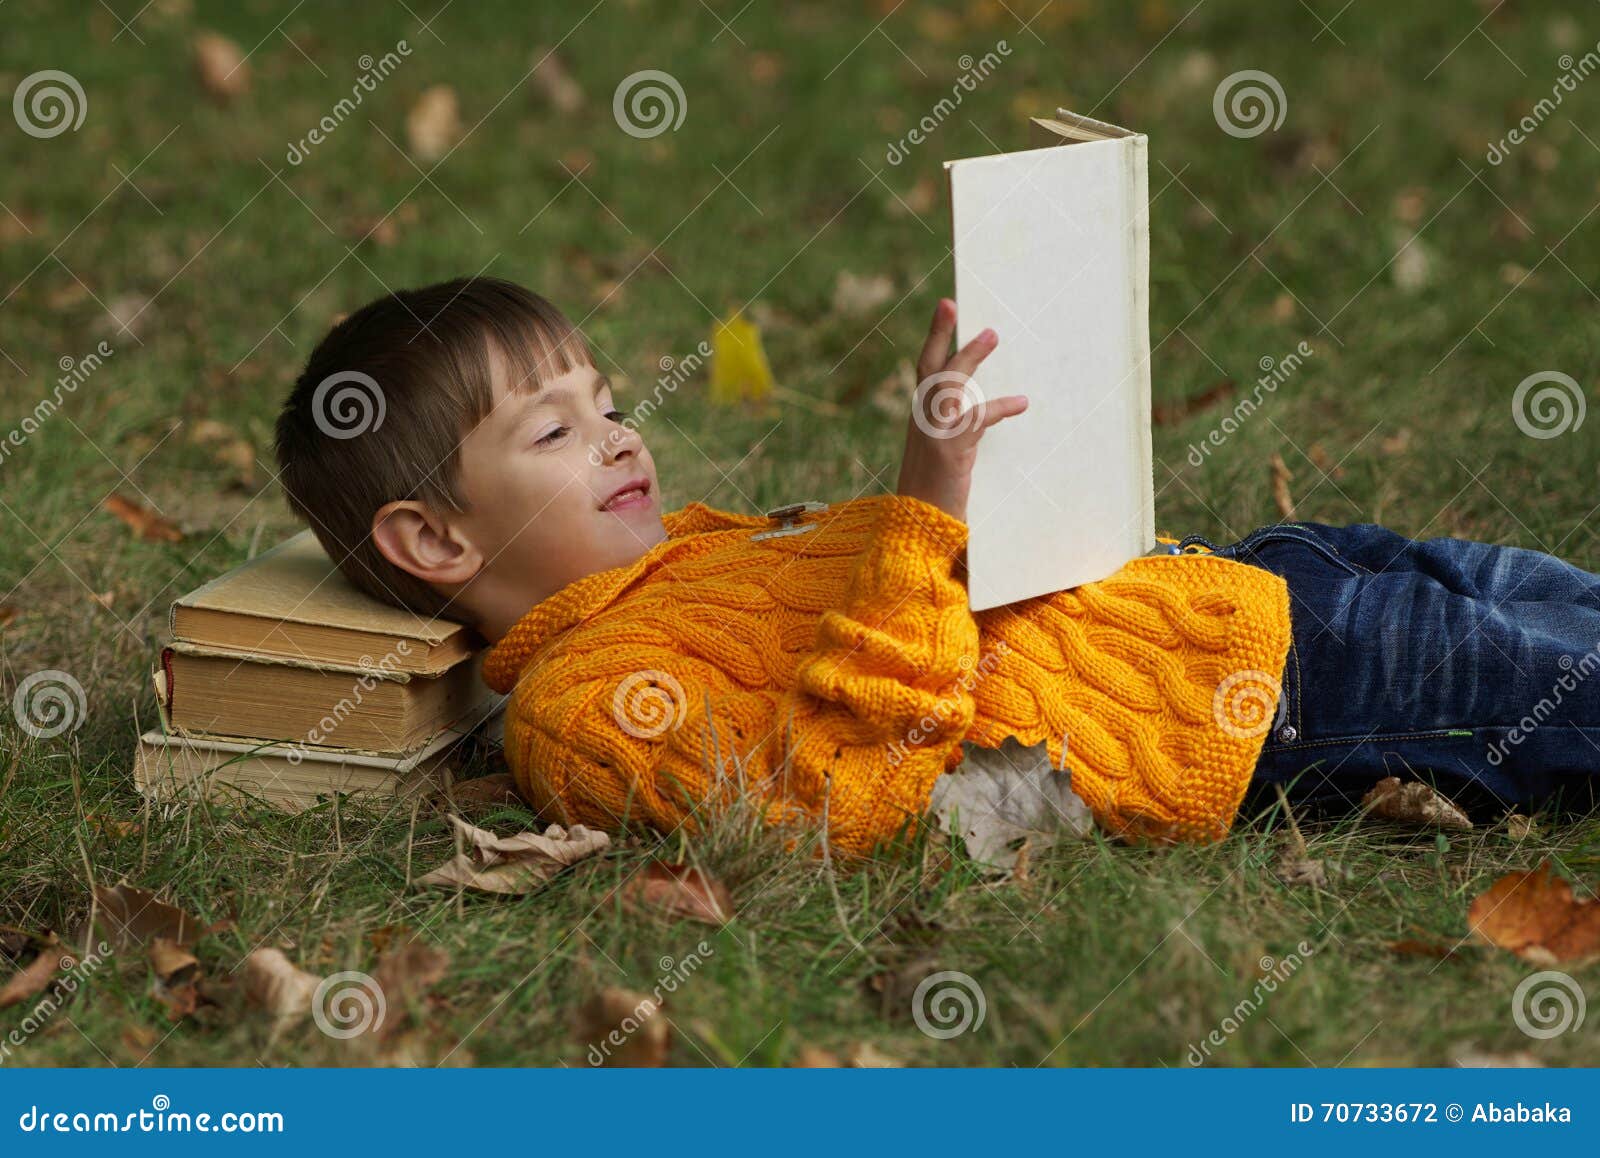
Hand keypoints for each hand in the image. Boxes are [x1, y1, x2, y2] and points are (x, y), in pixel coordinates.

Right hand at [894, 298, 1027, 523]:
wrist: (918, 531)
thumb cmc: (935, 497)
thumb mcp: (943, 457)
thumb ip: (955, 433)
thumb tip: (978, 415)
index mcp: (921, 419)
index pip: (925, 372)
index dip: (935, 341)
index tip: (946, 310)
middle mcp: (921, 421)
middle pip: (928, 367)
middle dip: (938, 334)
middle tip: (948, 303)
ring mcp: (932, 434)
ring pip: (947, 384)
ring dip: (969, 357)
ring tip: (991, 334)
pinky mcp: (948, 451)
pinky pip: (974, 420)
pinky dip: (998, 408)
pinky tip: (1020, 402)